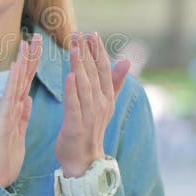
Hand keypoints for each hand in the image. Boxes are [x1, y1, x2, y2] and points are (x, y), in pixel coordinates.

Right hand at [0, 34, 42, 187]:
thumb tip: (27, 99)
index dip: (33, 65)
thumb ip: (22, 115)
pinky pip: (9, 96)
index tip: (39, 48)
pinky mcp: (1, 118)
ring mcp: (4, 110)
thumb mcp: (18, 133)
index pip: (26, 83)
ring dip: (21, 62)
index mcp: (16, 109)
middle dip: (29, 57)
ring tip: (26, 44)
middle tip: (35, 37)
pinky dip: (12, 80)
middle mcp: (9, 106)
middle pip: (21, 77)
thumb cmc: (4, 157)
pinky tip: (16, 66)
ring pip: (14, 82)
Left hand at [56, 32, 129, 177]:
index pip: (104, 70)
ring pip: (84, 86)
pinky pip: (74, 106)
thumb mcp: (106, 104)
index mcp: (107, 98)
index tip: (92, 34)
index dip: (98, 51)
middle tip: (78, 34)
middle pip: (94, 74)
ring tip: (73, 48)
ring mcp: (89, 115)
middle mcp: (101, 104)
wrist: (85, 161)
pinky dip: (72, 91)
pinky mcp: (76, 126)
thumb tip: (127, 60)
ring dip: (79, 65)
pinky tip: (69, 76)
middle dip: (86, 53)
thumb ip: (115, 82)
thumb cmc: (91, 129)